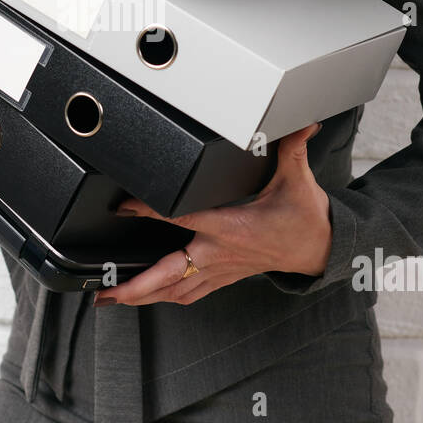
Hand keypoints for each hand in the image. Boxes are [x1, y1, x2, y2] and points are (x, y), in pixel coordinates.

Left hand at [98, 122, 331, 306]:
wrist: (320, 250)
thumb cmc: (305, 219)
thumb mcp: (298, 180)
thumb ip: (292, 148)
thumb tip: (301, 122)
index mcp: (230, 227)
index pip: (180, 218)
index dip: (148, 212)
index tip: (123, 208)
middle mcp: (218, 253)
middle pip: (167, 275)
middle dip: (134, 287)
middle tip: (103, 292)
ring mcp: (219, 269)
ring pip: (173, 291)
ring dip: (142, 297)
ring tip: (110, 300)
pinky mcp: (223, 277)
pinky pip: (188, 293)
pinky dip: (164, 297)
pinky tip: (146, 300)